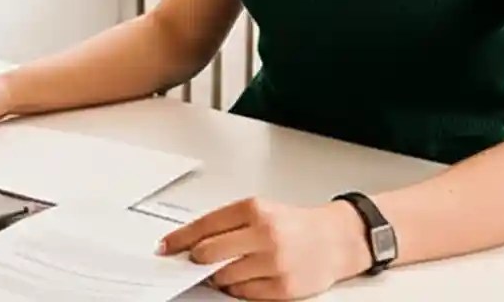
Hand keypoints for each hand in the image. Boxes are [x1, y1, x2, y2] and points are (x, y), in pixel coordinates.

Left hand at [157, 197, 369, 299]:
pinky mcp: (283, 287)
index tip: (166, 247)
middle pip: (207, 253)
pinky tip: (244, 279)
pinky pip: (243, 294)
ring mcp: (274, 262)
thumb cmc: (295, 224)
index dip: (179, 239)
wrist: (337, 239)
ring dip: (217, 276)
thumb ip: (228, 224)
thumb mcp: (262, 210)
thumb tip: (190, 242)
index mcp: (255, 209)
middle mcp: (264, 233)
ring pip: (223, 277)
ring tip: (228, 268)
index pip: (204, 225)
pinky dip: (237, 289)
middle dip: (196, 260)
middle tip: (194, 261)